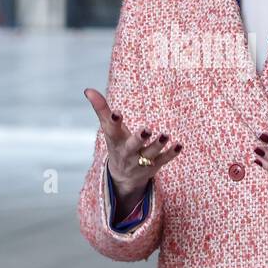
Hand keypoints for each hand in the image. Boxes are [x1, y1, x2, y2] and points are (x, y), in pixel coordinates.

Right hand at [83, 88, 182, 202]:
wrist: (123, 177)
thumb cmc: (117, 144)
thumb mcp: (108, 128)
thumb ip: (101, 109)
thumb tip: (88, 89)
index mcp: (115, 141)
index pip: (112, 131)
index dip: (114, 122)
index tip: (117, 113)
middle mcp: (127, 152)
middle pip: (132, 147)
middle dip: (139, 139)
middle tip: (147, 129)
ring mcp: (141, 161)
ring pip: (150, 154)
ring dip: (158, 145)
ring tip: (165, 135)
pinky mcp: (154, 166)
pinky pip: (164, 160)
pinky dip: (171, 153)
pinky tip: (179, 145)